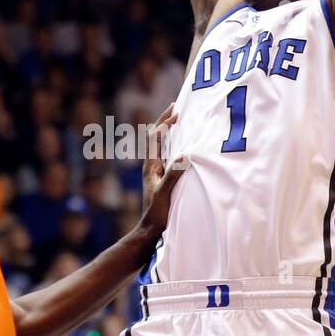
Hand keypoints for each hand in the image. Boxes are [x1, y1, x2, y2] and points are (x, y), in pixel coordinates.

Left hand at [139, 104, 186, 236]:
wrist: (150, 229)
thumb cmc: (157, 213)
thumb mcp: (165, 193)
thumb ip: (174, 175)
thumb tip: (184, 155)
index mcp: (151, 165)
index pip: (155, 137)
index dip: (165, 122)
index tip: (177, 112)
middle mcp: (152, 165)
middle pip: (156, 136)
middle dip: (165, 120)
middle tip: (176, 106)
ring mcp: (156, 171)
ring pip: (161, 144)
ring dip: (169, 130)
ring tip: (180, 120)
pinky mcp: (162, 177)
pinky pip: (167, 154)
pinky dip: (174, 144)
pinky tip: (183, 145)